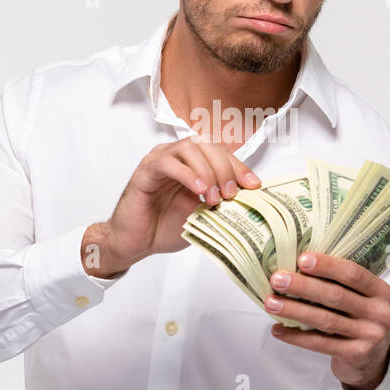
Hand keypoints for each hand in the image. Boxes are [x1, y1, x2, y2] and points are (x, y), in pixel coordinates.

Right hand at [84, 134, 260, 278]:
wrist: (135, 243)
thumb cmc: (163, 227)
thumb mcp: (201, 214)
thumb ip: (219, 202)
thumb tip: (245, 197)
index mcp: (191, 164)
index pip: (220, 153)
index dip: (239, 166)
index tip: (254, 185)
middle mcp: (176, 157)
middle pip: (207, 145)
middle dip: (225, 168)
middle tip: (232, 193)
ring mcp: (159, 161)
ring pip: (189, 148)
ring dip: (207, 170)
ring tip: (214, 196)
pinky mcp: (144, 172)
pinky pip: (166, 163)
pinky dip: (186, 173)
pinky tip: (197, 189)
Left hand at [265, 250, 389, 389]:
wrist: (373, 360)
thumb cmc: (358, 319)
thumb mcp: (361, 299)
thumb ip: (340, 284)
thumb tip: (296, 267)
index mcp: (381, 291)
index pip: (353, 274)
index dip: (327, 266)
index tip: (301, 259)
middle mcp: (380, 313)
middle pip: (336, 296)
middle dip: (303, 287)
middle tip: (277, 280)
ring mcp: (370, 335)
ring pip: (325, 320)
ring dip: (294, 311)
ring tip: (271, 303)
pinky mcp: (357, 354)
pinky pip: (320, 343)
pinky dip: (296, 336)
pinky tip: (278, 329)